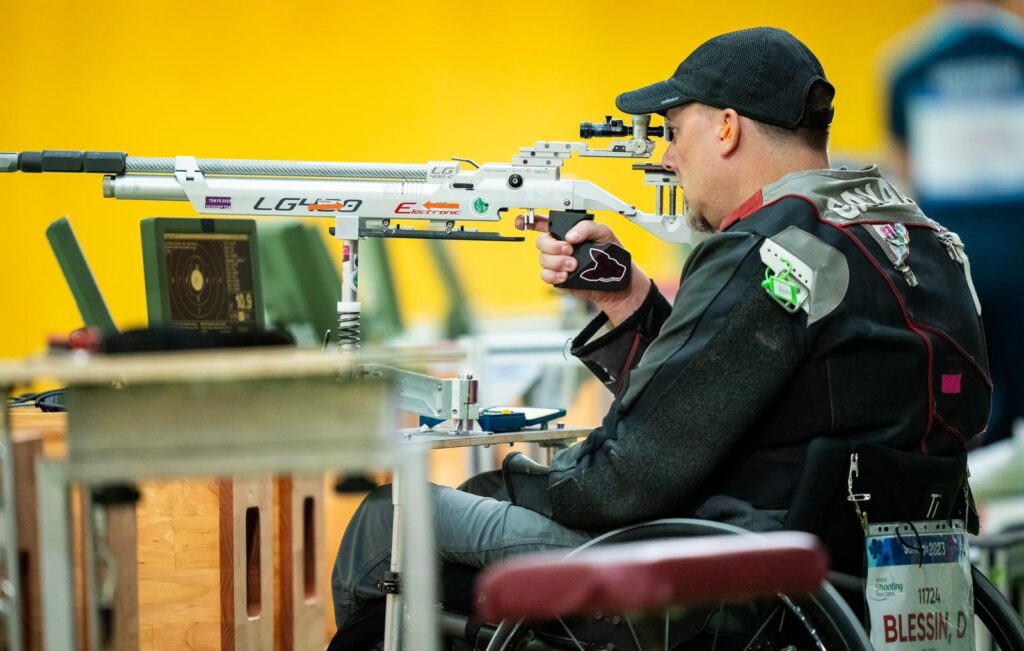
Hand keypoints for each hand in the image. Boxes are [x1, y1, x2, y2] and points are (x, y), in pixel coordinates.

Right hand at [515, 212, 649, 324]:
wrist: (615, 282)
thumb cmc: (611, 256)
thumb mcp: (604, 234)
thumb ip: (587, 227)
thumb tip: (570, 235)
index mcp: (568, 231)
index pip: (544, 222)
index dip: (530, 220)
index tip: (521, 221)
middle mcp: (560, 245)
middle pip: (541, 241)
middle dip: (553, 246)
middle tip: (569, 250)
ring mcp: (557, 262)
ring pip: (542, 259)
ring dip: (557, 261)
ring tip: (574, 265)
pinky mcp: (558, 277)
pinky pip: (545, 275)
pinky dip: (554, 275)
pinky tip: (566, 275)